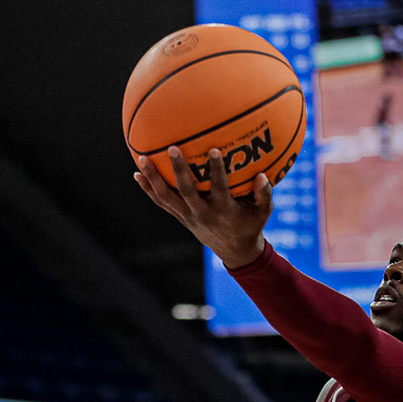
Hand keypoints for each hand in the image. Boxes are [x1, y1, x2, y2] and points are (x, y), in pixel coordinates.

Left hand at [133, 146, 272, 269]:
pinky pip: (161, 203)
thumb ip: (264, 195)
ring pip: (167, 197)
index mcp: (223, 210)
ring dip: (153, 179)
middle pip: (186, 191)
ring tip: (141, 159)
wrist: (235, 252)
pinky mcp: (180, 217)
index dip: (216, 170)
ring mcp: (188, 216)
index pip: (219, 187)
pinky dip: (149, 190)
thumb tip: (263, 176)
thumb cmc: (250, 225)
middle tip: (171, 148)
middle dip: (179, 170)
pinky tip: (138, 175)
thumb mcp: (263, 213)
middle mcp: (202, 213)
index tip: (214, 150)